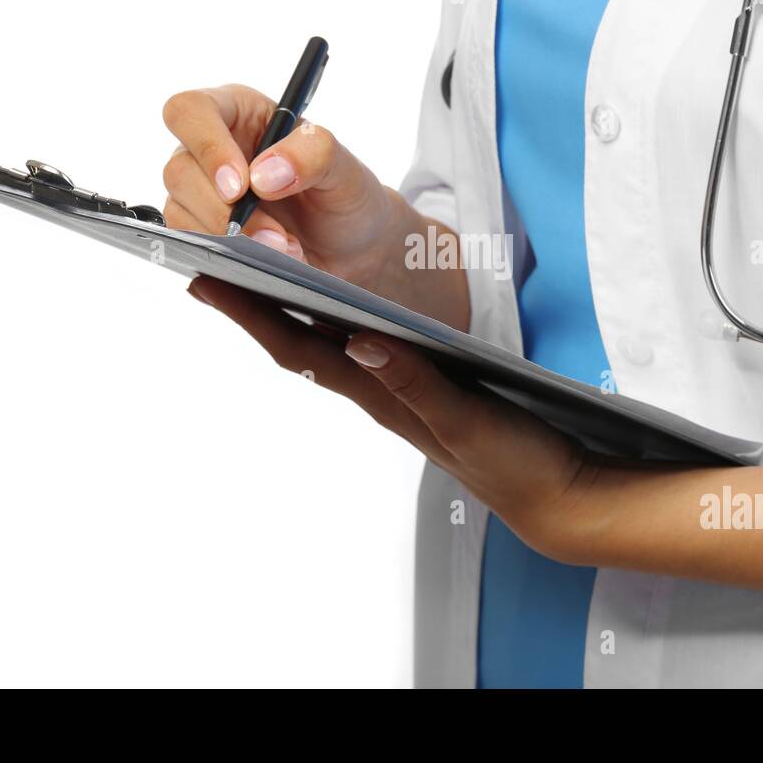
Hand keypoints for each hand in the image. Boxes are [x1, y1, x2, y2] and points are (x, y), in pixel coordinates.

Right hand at [161, 84, 399, 284]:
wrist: (351, 246)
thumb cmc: (343, 193)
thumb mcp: (344, 167)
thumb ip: (311, 155)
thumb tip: (262, 175)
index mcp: (238, 113)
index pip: (191, 110)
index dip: (207, 146)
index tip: (241, 186)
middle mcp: (210, 149)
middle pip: (179, 169)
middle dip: (226, 210)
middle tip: (274, 234)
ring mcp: (199, 192)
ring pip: (178, 211)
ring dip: (228, 238)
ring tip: (283, 249)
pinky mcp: (199, 230)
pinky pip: (189, 243)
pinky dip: (226, 257)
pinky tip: (266, 260)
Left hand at [187, 276, 596, 560]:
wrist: (555, 494)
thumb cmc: (513, 462)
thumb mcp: (465, 422)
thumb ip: (417, 384)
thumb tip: (363, 340)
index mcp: (382, 397)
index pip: (302, 348)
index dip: (252, 314)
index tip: (207, 281)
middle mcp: (380, 393)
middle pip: (302, 344)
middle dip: (254, 306)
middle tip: (210, 268)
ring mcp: (399, 393)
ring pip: (328, 347)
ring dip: (289, 314)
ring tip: (256, 279)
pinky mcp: (424, 390)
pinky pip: (365, 351)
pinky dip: (337, 324)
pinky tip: (336, 309)